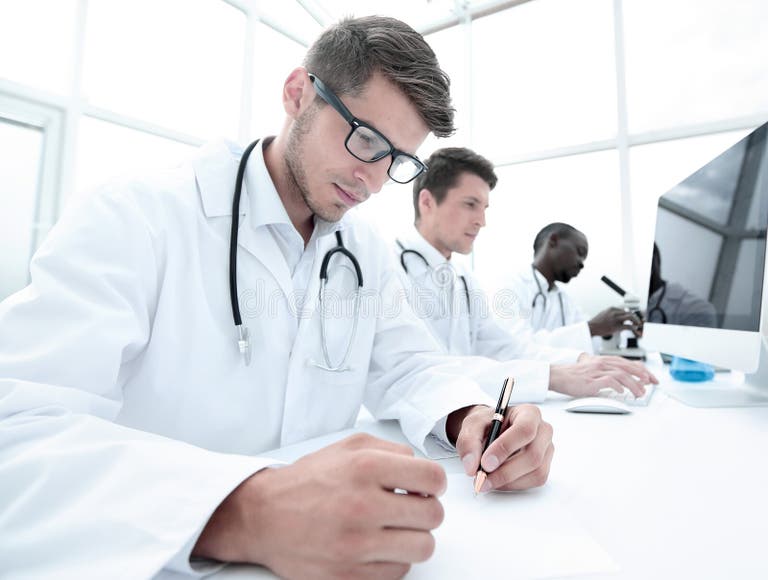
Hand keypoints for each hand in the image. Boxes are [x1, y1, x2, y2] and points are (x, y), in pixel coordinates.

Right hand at [193, 434, 445, 578]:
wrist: (263, 516)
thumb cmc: (308, 480)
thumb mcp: (349, 447)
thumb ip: (392, 451)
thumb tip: (424, 471)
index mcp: (365, 467)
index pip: (432, 478)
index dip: (435, 483)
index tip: (425, 487)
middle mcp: (362, 505)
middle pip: (433, 516)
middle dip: (427, 510)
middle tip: (411, 508)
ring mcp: (355, 545)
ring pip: (422, 548)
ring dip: (414, 537)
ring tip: (395, 528)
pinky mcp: (348, 575)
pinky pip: (398, 572)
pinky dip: (392, 559)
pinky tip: (375, 545)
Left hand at [451, 404, 553, 492]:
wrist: (491, 431)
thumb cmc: (486, 424)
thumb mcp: (472, 425)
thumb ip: (469, 442)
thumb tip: (471, 466)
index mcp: (529, 413)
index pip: (525, 430)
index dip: (505, 448)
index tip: (485, 462)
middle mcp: (543, 430)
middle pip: (533, 455)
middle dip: (505, 471)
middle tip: (482, 478)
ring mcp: (546, 450)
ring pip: (535, 472)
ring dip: (507, 481)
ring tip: (486, 480)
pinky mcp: (544, 467)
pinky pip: (534, 481)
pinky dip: (513, 485)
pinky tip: (498, 480)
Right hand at [550, 354, 658, 397]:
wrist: (558, 376)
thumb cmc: (574, 375)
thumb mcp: (592, 369)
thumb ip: (605, 372)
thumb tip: (621, 383)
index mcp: (604, 360)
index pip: (628, 362)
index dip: (642, 370)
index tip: (651, 378)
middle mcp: (602, 363)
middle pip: (627, 367)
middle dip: (642, 376)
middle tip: (651, 384)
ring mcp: (597, 371)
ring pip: (622, 374)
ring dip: (633, 384)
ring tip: (639, 393)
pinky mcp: (592, 380)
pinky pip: (609, 381)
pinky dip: (618, 386)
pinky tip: (622, 392)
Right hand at [588, 307, 641, 336]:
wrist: (591, 327)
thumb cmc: (597, 322)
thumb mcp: (604, 313)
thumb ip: (612, 313)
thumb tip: (619, 315)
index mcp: (611, 308)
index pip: (624, 310)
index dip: (630, 314)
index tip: (632, 317)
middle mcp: (614, 312)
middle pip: (629, 312)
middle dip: (635, 317)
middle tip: (637, 321)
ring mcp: (616, 319)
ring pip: (630, 317)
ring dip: (636, 320)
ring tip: (637, 324)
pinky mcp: (616, 326)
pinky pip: (628, 326)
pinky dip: (633, 327)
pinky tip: (634, 328)